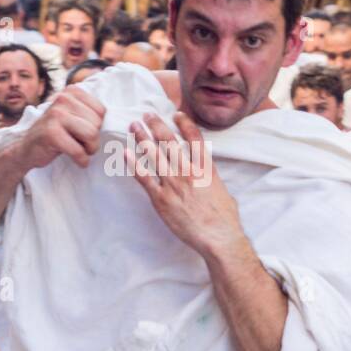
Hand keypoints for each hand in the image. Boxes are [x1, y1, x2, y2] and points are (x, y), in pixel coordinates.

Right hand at [13, 86, 105, 169]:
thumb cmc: (56, 134)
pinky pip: (78, 150)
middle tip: (79, 144)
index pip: (101, 111)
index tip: (83, 132)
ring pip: (91, 134)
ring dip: (89, 149)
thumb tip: (120, 121)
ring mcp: (55, 114)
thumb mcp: (73, 116)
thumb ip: (90, 113)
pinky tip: (76, 160)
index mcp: (72, 91)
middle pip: (97, 123)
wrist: (27, 148)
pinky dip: (81, 160)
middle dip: (93, 140)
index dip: (97, 127)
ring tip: (78, 150)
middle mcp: (63, 98)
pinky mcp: (51, 133)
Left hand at [126, 111, 242, 257]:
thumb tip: (207, 175)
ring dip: (142, 138)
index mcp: (205, 168)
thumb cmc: (224, 218)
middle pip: (169, 142)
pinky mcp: (161, 199)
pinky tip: (125, 153)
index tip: (176, 113)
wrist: (218, 237)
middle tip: (147, 115)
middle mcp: (188, 171)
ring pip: (154, 155)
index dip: (184, 123)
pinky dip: (134, 164)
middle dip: (156, 125)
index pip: (194, 138)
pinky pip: (144, 178)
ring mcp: (173, 184)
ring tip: (134, 126)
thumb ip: (211, 177)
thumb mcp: (222, 189)